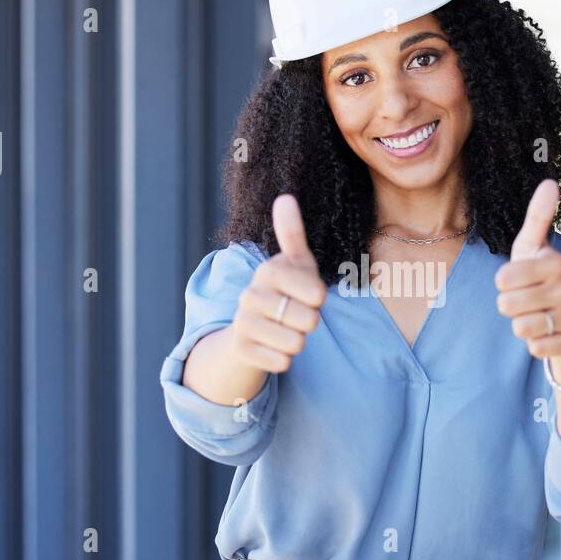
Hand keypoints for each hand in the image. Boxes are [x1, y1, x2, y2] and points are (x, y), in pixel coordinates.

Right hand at [228, 194, 327, 372]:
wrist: (250, 330)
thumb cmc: (284, 291)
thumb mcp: (295, 264)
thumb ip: (292, 234)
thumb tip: (285, 197)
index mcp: (269, 271)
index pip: (316, 293)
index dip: (319, 299)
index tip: (311, 295)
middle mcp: (250, 294)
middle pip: (308, 320)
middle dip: (309, 322)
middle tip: (295, 315)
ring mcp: (242, 323)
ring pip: (295, 344)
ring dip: (298, 342)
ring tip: (285, 330)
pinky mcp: (241, 349)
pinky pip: (281, 362)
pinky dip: (284, 360)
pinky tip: (274, 348)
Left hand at [494, 179, 560, 359]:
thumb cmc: (539, 279)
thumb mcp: (532, 248)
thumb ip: (537, 217)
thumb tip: (550, 182)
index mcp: (556, 262)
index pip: (503, 277)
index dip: (503, 283)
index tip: (517, 280)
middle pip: (507, 304)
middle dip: (509, 306)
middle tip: (524, 301)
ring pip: (521, 328)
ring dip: (521, 326)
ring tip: (535, 317)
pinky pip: (538, 349)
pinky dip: (535, 345)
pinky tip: (545, 335)